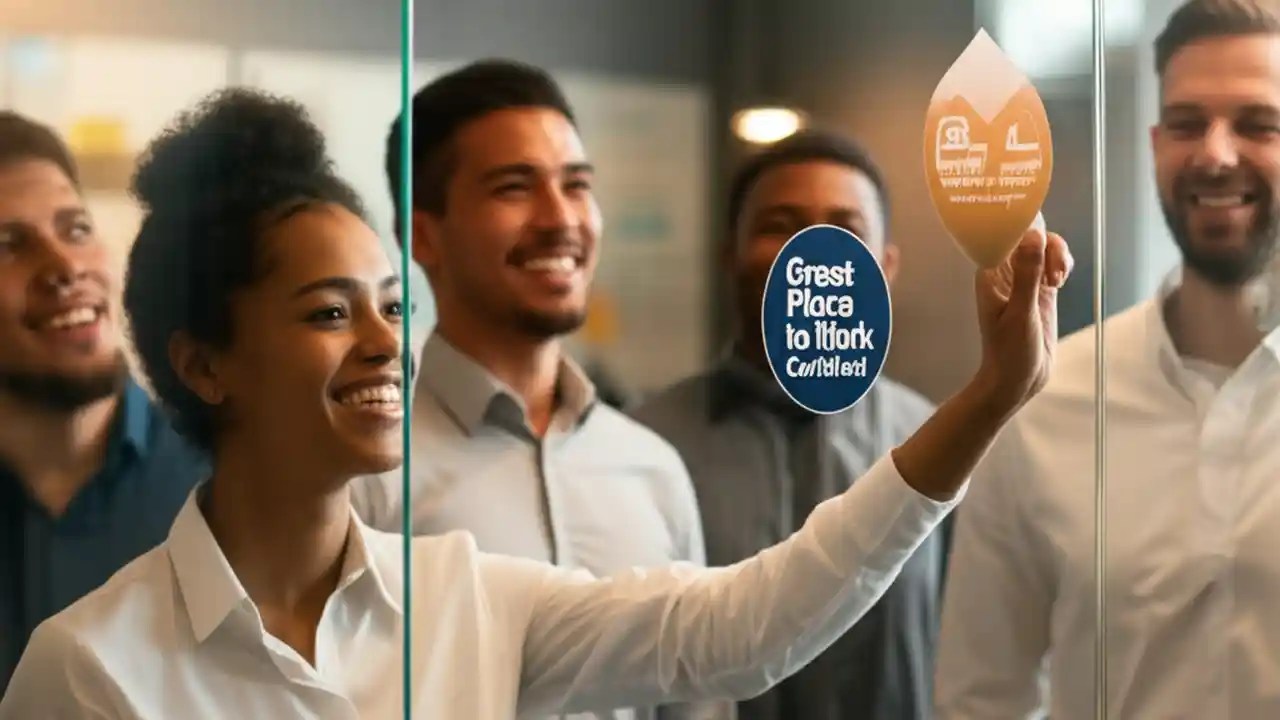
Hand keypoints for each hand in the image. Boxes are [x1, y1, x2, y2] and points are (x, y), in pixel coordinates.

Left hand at [972, 227, 1072, 416]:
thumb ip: (1027, 274)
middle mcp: (1004, 270)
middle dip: (1047, 243)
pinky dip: (1061, 265)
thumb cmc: (1010, 352)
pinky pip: (1052, 262)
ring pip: (1044, 246)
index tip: (1042, 231)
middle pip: (1029, 233)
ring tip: (1057, 281)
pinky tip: (1060, 283)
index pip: (1004, 230)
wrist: (1017, 381)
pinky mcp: (1040, 289)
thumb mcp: (1021, 313)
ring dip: (1057, 255)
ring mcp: (1023, 278)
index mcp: (990, 272)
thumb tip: (1034, 235)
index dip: (1024, 221)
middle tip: (1053, 272)